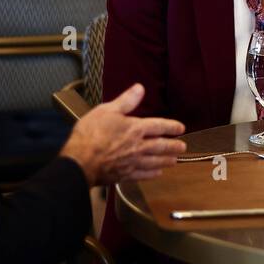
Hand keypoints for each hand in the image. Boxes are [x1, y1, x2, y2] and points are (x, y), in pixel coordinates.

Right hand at [60, 83, 185, 185]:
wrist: (79, 161)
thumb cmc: (90, 134)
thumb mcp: (107, 110)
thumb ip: (126, 101)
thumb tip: (140, 88)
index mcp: (135, 129)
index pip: (158, 126)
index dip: (171, 126)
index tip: (181, 128)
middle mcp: (138, 146)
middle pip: (161, 146)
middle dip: (173, 146)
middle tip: (183, 147)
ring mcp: (132, 162)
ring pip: (155, 162)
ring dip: (166, 161)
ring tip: (175, 161)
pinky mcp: (124, 175)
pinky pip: (143, 175)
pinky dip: (152, 174)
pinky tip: (157, 174)